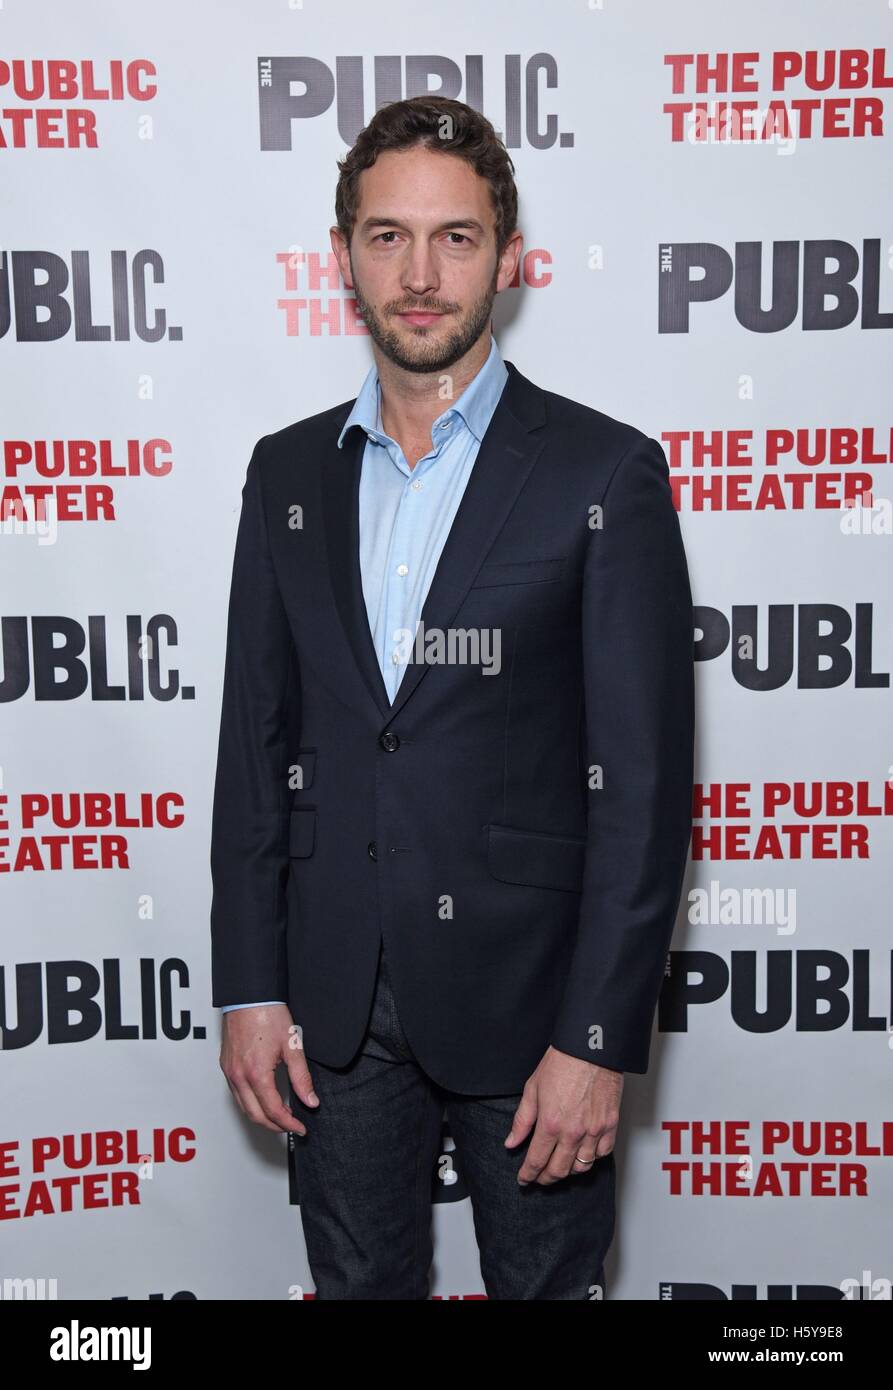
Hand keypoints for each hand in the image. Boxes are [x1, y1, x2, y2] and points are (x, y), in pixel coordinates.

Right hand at [220, 1003, 318, 1134]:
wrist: (249, 996)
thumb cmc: (268, 1015)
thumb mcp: (292, 1047)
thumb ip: (302, 1077)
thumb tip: (310, 1100)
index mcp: (256, 1073)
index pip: (273, 1111)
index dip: (288, 1124)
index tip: (300, 1127)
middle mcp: (239, 1076)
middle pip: (255, 1115)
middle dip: (275, 1126)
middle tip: (292, 1126)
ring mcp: (229, 1072)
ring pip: (243, 1107)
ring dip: (261, 1116)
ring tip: (280, 1116)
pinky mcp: (226, 1066)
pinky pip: (236, 1094)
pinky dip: (250, 1104)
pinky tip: (263, 1099)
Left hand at [504, 1045, 622, 1184]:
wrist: (590, 1048)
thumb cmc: (562, 1062)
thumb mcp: (532, 1089)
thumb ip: (522, 1120)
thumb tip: (511, 1142)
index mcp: (551, 1124)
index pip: (536, 1161)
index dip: (528, 1175)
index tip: (524, 1179)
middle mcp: (573, 1132)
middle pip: (559, 1170)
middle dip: (545, 1179)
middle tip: (539, 1178)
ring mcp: (594, 1130)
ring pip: (581, 1167)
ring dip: (568, 1172)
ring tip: (560, 1167)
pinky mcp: (610, 1124)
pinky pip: (602, 1153)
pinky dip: (592, 1158)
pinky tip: (582, 1153)